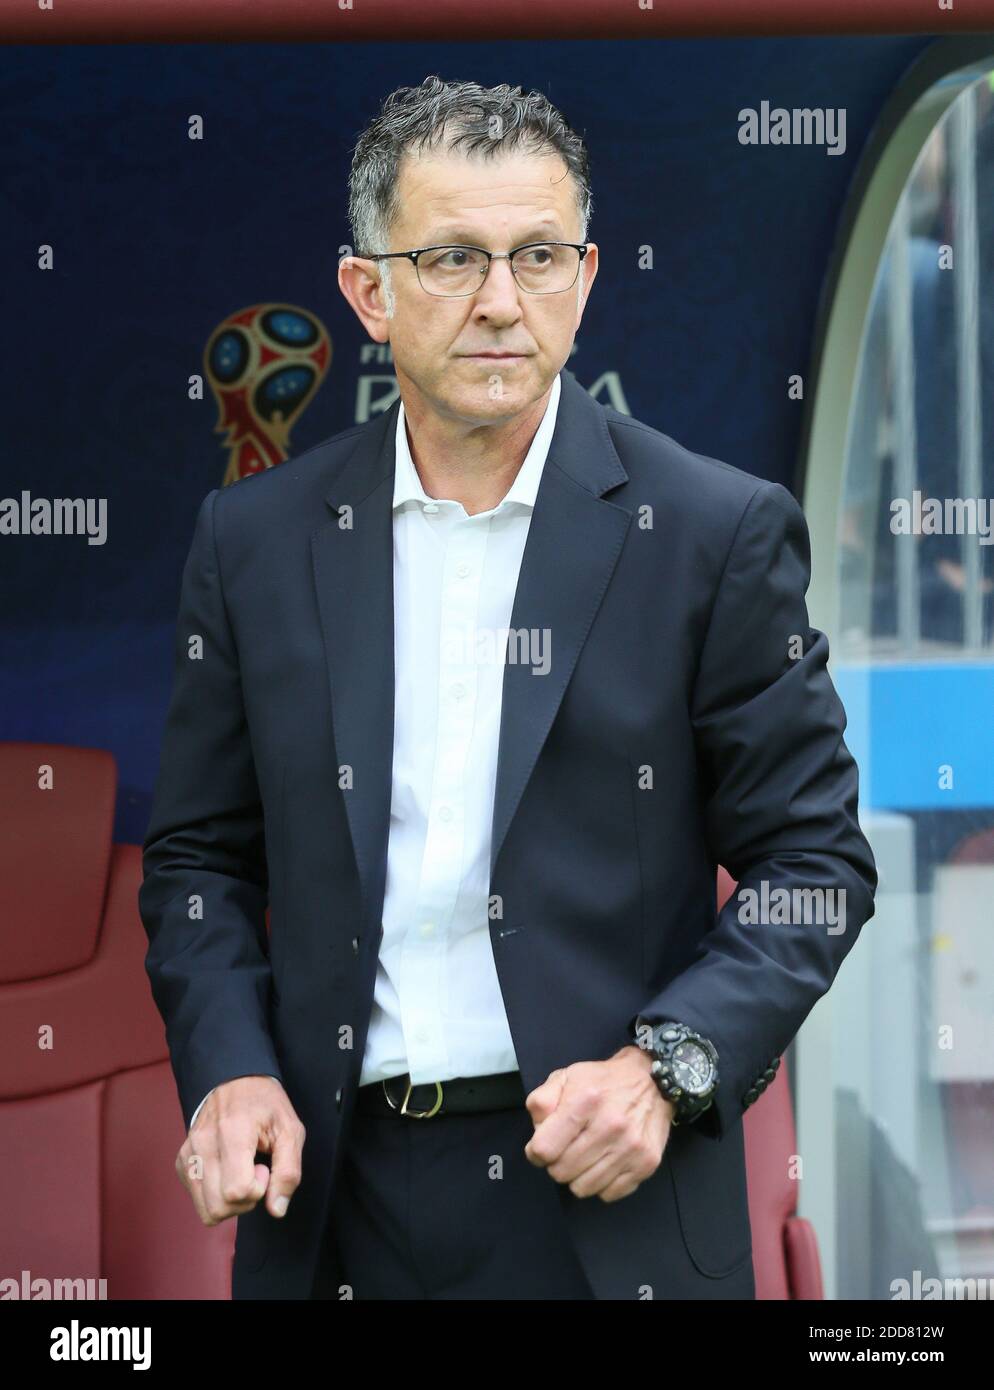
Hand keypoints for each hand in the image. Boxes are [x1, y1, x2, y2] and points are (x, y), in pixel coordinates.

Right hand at [176, 1075, 304, 1225]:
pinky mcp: (182, 1162)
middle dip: (245, 1202)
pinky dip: (216, 1196)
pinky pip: (198, 1201)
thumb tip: (277, 1209)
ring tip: (241, 1174)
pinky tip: (228, 1173)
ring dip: (230, 1203)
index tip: (264, 1167)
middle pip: (219, 1207)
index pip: (236, 1191)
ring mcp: (188, 1154)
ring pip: (206, 1211)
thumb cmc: (265, 1105)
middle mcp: (203, 1144)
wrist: (236, 1082)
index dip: (258, 1189)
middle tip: (254, 1173)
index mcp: (232, 1132)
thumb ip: (288, 1171)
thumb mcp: (291, 1130)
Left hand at [523, 1045, 674, 1202]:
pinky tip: (604, 1163)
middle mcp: (610, 1126)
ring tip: (585, 1156)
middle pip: (562, 1172)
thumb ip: (541, 1102)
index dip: (536, 1152)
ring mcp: (631, 1148)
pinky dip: (601, 1184)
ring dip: (578, 1176)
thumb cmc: (602, 1081)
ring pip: (584, 1188)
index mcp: (585, 1101)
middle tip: (566, 1150)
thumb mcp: (565, 1077)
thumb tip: (537, 1133)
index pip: (545, 1149)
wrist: (651, 1081)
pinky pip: (609, 1194)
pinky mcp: (646, 1164)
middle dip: (557, 1164)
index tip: (542, 1148)